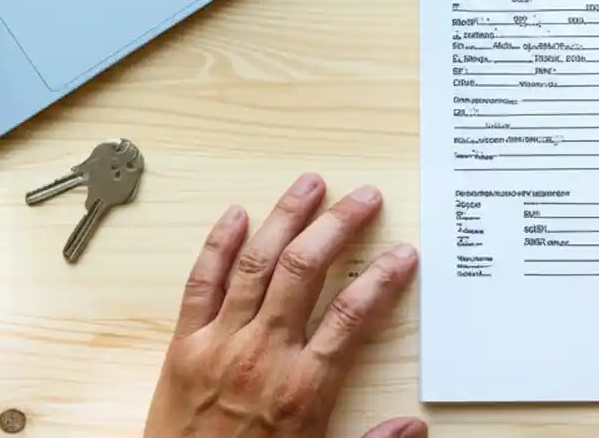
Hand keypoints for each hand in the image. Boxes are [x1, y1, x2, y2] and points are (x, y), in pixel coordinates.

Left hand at [145, 174, 424, 437]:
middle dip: (338, 226)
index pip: (351, 316)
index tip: (403, 253)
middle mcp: (262, 354)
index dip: (381, 279)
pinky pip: (200, 284)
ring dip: (286, 218)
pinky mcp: (182, 346)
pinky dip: (217, 246)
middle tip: (363, 197)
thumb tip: (415, 427)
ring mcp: (219, 344)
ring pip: (256, 264)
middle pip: (305, 271)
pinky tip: (235, 215)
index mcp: (302, 387)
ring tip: (310, 184)